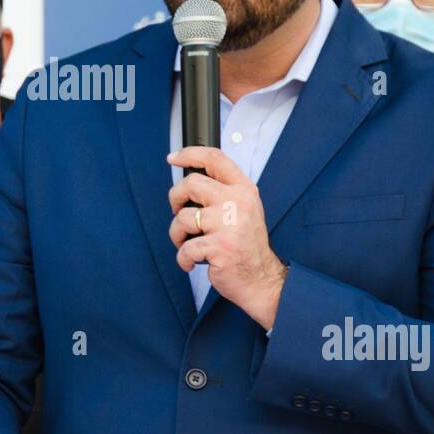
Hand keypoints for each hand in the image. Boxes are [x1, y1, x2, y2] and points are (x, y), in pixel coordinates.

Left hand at [167, 146, 288, 330]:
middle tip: (180, 213)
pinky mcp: (219, 247)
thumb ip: (223, 191)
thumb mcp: (244, 209)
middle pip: (191, 183)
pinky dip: (183, 258)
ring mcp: (229, 225)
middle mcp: (237, 202)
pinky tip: (192, 262)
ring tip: (188, 243)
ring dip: (177, 234)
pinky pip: (185, 248)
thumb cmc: (246, 245)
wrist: (261, 279)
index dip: (189, 154)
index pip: (215, 158)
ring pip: (182, 217)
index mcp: (243, 190)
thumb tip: (189, 180)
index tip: (173, 158)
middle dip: (175, 198)